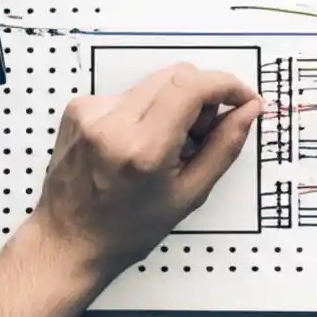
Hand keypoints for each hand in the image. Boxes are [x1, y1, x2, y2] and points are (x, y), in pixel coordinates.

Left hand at [27, 63, 261, 280]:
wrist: (68, 240)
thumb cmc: (125, 230)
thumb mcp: (188, 195)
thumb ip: (224, 147)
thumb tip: (249, 110)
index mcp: (143, 149)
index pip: (193, 86)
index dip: (227, 85)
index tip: (242, 98)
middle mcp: (113, 123)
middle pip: (176, 76)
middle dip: (202, 96)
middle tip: (200, 135)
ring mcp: (90, 112)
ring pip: (154, 83)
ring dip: (172, 104)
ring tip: (165, 146)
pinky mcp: (78, 108)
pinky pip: (128, 94)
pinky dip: (143, 111)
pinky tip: (135, 145)